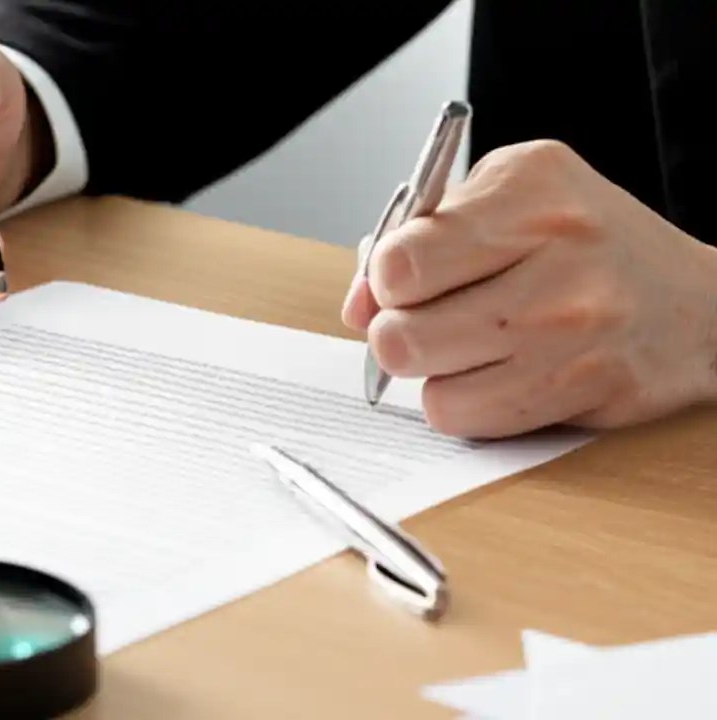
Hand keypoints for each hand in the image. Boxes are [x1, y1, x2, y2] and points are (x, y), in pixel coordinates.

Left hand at [342, 139, 716, 438]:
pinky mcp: (586, 389)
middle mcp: (557, 256)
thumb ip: (417, 238)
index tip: (405, 281)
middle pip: (400, 335)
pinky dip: (468, 405)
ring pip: (430, 388)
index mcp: (529, 191)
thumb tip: (355, 306)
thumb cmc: (584, 244)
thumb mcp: (505, 200)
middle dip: (396, 334)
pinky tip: (500, 374)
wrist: (698, 305)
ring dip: (435, 374)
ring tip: (470, 346)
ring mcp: (574, 329)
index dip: (383, 281)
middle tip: (427, 322)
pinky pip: (471, 420)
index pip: (399, 262)